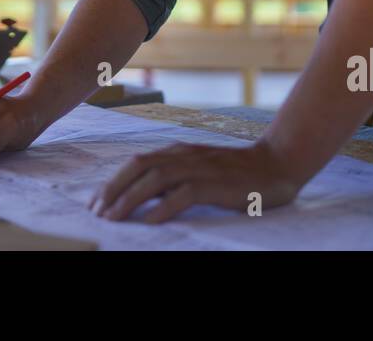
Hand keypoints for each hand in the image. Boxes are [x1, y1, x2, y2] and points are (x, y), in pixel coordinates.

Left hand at [89, 140, 300, 223]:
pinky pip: (185, 194)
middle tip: (97, 212)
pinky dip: (164, 207)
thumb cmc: (236, 172)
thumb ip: (174, 178)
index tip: (95, 202)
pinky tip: (151, 221)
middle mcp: (184, 155)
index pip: (136, 162)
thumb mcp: (199, 169)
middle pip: (139, 167)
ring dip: (130, 198)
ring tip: (114, 218)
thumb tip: (141, 197)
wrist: (277, 163)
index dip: (112, 181)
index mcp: (178, 151)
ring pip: (156, 179)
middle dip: (113, 189)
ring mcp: (201, 168)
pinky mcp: (217, 184)